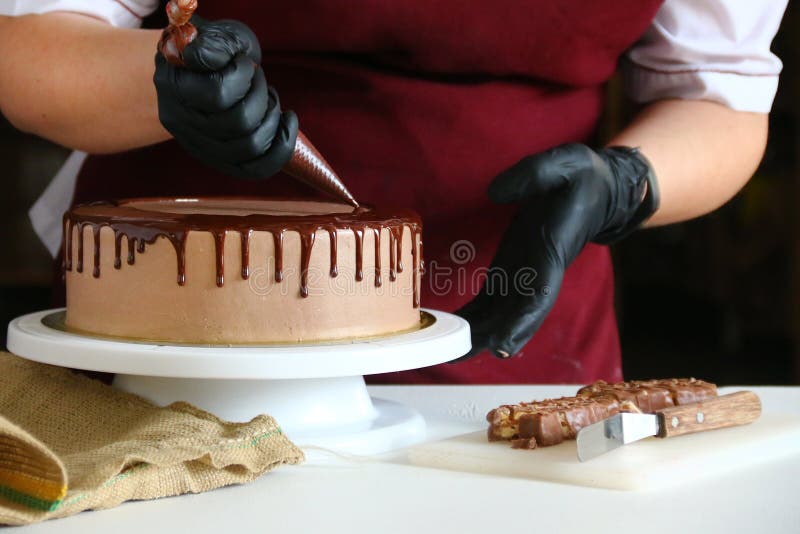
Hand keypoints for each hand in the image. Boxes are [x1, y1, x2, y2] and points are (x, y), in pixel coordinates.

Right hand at [153, 17, 297, 177]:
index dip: (243, 75)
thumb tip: (210, 58)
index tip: (244, 61)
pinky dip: (281, 148)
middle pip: (238, 123)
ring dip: (272, 119)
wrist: (211, 71)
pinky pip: (255, 170)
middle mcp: (179, 120)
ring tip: (270, 100)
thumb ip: (216, 43)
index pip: (218, 93)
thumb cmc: (218, 49)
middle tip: (260, 80)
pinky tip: (288, 122)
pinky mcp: (219, 161)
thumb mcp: (219, 34)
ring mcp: (197, 145)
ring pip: (249, 146)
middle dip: (262, 97)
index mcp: (173, 84)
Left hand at [454, 143, 658, 361]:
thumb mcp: (564, 162)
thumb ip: (532, 173)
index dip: (520, 323)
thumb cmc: (582, 176)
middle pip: (513, 316)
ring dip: (474, 332)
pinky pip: (490, 299)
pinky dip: (471, 315)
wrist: (596, 188)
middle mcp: (538, 272)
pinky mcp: (511, 269)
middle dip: (487, 337)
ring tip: (441, 348)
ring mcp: (524, 274)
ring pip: (500, 313)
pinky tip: (448, 327)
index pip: (538, 296)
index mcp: (552, 252)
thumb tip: (494, 191)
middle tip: (452, 354)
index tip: (502, 346)